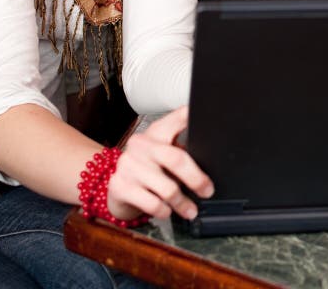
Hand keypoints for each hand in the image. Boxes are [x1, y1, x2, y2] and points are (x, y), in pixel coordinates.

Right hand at [107, 106, 213, 220]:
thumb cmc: (149, 169)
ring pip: (166, 187)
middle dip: (196, 179)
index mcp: (156, 131)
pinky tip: (168, 211)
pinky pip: (151, 202)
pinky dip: (164, 210)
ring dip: (182, 202)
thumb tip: (210, 157)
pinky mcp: (120, 186)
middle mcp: (141, 144)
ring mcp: (128, 164)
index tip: (204, 115)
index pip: (177, 118)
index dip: (190, 115)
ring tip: (190, 210)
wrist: (117, 188)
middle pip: (176, 159)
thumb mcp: (164, 152)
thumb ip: (182, 149)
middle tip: (208, 191)